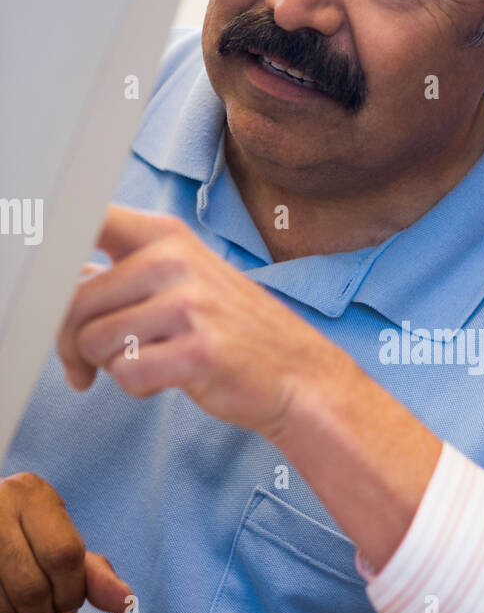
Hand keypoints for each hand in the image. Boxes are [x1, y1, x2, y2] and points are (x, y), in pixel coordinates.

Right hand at [0, 472, 131, 612]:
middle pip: (33, 586)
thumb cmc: (20, 534)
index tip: (67, 601)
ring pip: (1, 603)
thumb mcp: (58, 540)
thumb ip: (92, 572)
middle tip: (41, 610)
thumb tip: (125, 602)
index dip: (71, 591)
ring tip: (11, 597)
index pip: (64, 555)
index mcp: (31, 492)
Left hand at [56, 206, 337, 440]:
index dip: (55, 261)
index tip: (58, 295)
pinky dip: (138, 388)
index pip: (84, 224)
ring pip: (95, 341)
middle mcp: (175, 262)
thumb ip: (125, 272)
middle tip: (84, 365)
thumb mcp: (184, 280)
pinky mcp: (199, 352)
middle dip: (73, 342)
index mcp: (166, 236)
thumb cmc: (233, 329)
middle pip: (75, 301)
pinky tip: (165, 381)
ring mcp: (190, 305)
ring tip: (145, 364)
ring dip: (110, 366)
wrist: (299, 373)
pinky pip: (128, 375)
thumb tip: (65, 277)